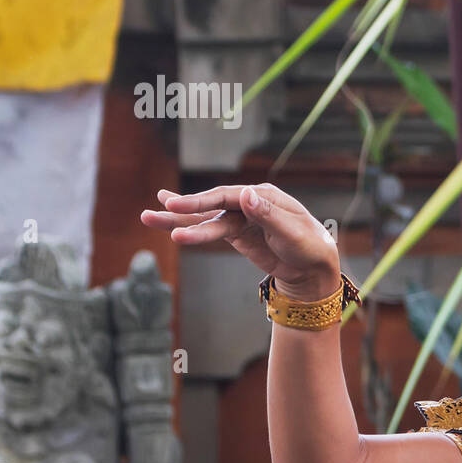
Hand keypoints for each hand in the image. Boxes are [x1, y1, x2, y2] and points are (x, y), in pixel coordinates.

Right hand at [140, 184, 340, 299]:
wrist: (314, 269)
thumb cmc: (310, 246)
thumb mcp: (292, 232)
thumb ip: (268, 214)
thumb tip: (244, 194)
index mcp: (265, 196)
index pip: (229, 196)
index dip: (204, 200)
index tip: (180, 205)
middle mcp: (249, 203)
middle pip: (213, 204)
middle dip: (187, 207)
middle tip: (161, 207)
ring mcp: (241, 219)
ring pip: (205, 219)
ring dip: (178, 220)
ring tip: (147, 217)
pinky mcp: (236, 234)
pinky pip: (209, 230)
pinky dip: (190, 227)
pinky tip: (169, 222)